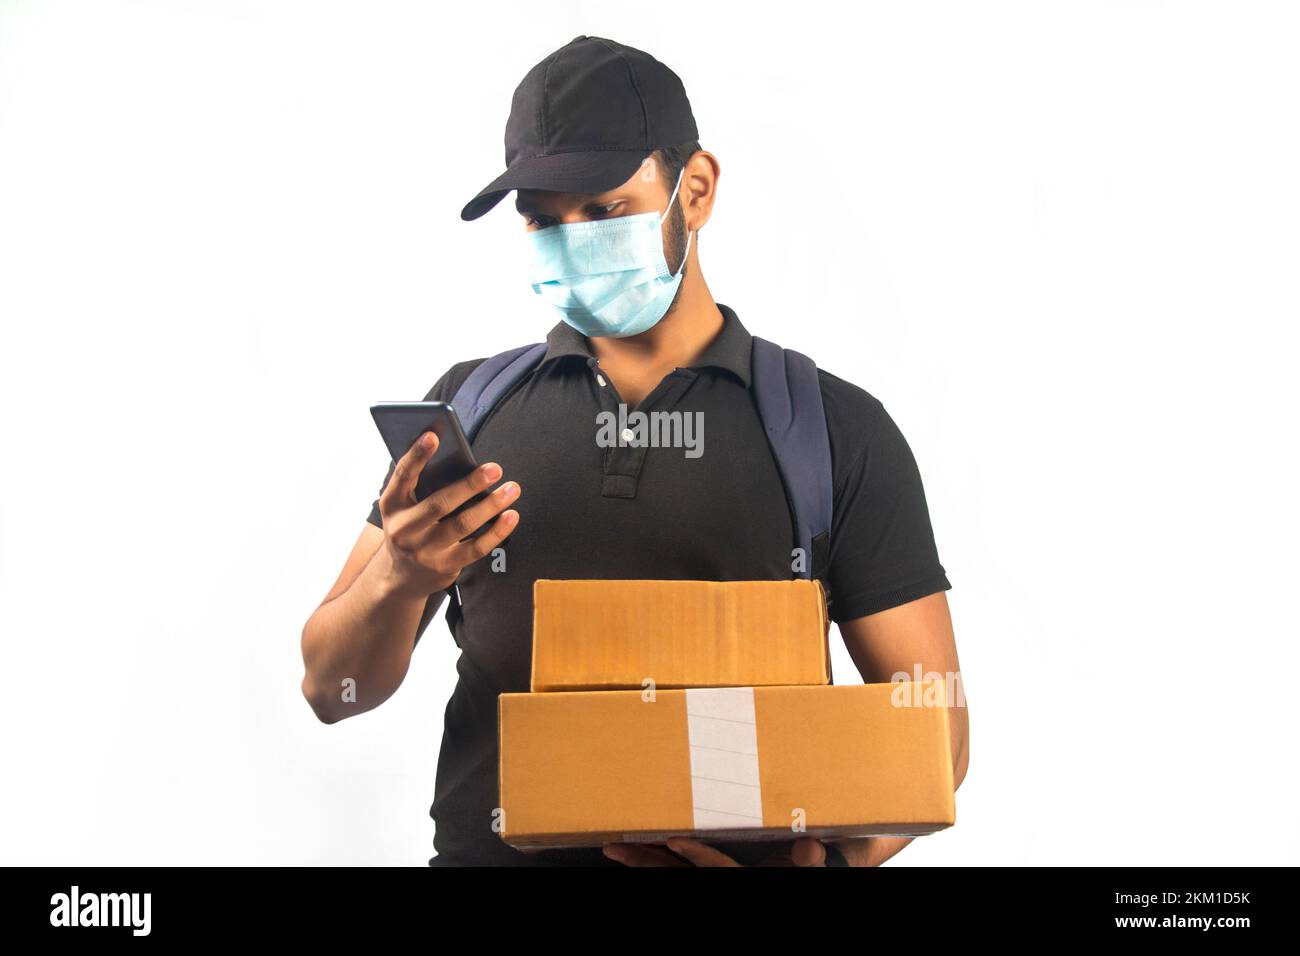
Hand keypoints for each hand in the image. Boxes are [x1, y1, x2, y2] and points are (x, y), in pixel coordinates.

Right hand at [376, 430, 520, 596]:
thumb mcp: (403, 506)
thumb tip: (455, 456)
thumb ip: (420, 484)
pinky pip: (476, 548)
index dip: (417, 455)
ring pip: (463, 525)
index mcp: (392, 505)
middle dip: (470, 484)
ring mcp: (424, 551)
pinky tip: (511, 516)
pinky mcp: (444, 567)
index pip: (403, 476)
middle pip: (440, 503)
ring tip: (512, 489)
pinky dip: (497, 532)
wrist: (400, 577)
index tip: (434, 435)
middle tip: (494, 468)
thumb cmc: (409, 527)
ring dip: (491, 505)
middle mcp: (404, 529)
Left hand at [602, 837, 835, 866]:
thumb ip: (811, 858)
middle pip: (680, 877)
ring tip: (614, 850)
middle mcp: (727, 884)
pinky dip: (652, 865)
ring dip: (642, 864)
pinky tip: (633, 855)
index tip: (675, 841)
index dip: (698, 856)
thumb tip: (810, 847)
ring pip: (670, 877)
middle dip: (648, 862)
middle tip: (618, 848)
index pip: (718, 871)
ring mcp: (711, 882)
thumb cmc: (805, 867)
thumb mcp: (813, 866)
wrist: (799, 874)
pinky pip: (674, 874)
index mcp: (747, 879)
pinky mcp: (702, 877)